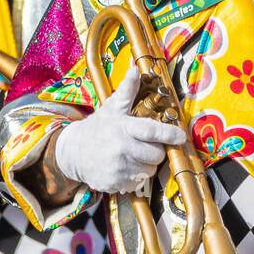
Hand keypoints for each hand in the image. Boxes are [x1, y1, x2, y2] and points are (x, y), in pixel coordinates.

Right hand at [54, 66, 185, 195]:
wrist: (73, 152)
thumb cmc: (98, 128)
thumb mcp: (112, 108)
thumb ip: (127, 90)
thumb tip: (135, 69)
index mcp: (122, 127)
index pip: (151, 131)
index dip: (169, 134)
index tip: (181, 136)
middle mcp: (121, 148)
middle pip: (156, 155)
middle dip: (156, 151)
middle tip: (146, 145)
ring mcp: (117, 168)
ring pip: (149, 171)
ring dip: (147, 164)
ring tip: (134, 156)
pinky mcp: (115, 184)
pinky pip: (138, 183)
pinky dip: (136, 177)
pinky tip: (125, 167)